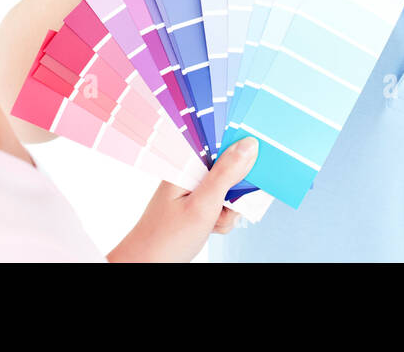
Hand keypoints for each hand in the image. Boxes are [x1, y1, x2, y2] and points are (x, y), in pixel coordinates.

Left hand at [107, 137, 258, 261]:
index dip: (241, 146)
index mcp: (186, 161)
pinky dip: (223, 216)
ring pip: (228, 186)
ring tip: (215, 221)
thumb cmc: (167, 237)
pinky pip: (221, 201)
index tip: (256, 159)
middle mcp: (189, 169)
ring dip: (229, 206)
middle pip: (228, 164)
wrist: (147, 265)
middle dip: (235, 187)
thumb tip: (249, 145)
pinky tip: (212, 226)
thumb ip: (227, 173)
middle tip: (228, 205)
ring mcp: (193, 186)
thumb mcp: (204, 204)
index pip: (220, 139)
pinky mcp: (196, 200)